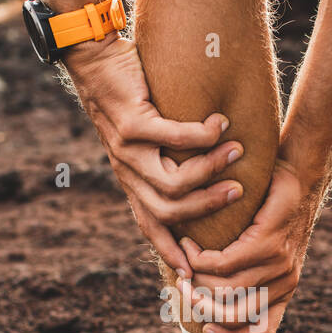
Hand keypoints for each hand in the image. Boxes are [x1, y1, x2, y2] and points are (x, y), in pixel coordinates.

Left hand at [64, 35, 243, 276]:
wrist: (93, 61)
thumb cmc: (127, 96)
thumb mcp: (144, 138)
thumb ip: (166, 159)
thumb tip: (204, 171)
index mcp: (130, 180)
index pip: (149, 225)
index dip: (169, 250)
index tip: (192, 271)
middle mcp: (127, 171)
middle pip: (168, 211)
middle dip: (206, 207)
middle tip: (238, 192)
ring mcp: (126, 150)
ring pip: (172, 182)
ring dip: (210, 169)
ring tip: (235, 152)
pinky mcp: (131, 124)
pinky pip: (173, 139)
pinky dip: (201, 136)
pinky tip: (218, 124)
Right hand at [177, 161, 311, 332]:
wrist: (300, 174)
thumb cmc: (276, 210)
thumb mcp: (268, 252)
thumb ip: (249, 277)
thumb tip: (214, 300)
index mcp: (285, 291)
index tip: (207, 328)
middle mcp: (285, 282)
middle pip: (234, 317)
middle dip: (200, 307)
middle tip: (182, 287)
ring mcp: (279, 264)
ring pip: (224, 291)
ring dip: (195, 281)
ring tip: (182, 266)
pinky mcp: (267, 243)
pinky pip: (223, 263)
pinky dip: (199, 258)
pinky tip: (189, 245)